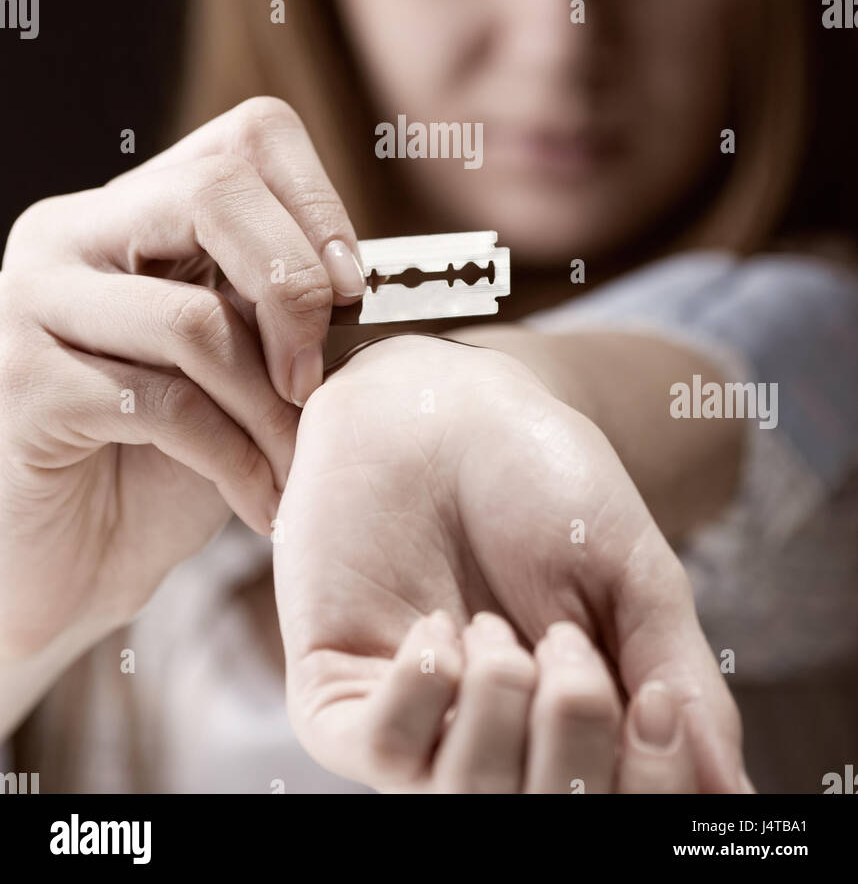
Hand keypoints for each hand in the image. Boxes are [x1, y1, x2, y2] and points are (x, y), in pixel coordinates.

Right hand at [0, 96, 364, 657]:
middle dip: (294, 287)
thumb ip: (273, 305)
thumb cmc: (157, 466)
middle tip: (317, 380)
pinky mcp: (21, 385)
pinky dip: (234, 459)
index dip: (319, 204)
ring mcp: (32, 301)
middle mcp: (70, 233)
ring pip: (195, 317)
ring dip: (271, 407)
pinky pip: (161, 404)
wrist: (63, 569)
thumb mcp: (231, 365)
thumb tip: (371, 280)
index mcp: (129, 208)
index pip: (246, 138)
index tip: (353, 294)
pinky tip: (260, 503)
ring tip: (296, 467)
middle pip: (214, 191)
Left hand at [274, 335, 747, 792]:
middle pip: (551, 818)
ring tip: (491, 624)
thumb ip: (680, 683)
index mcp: (578, 730)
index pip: (623, 812)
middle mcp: (498, 747)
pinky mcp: (338, 700)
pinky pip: (381, 750)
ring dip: (500, 699)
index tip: (653, 704)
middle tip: (562, 638)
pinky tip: (433, 626)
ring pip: (465, 797)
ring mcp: (415, 730)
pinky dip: (422, 683)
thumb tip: (731, 794)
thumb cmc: (543, 483)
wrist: (444, 406)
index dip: (650, 779)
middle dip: (575, 726)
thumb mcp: (634, 577)